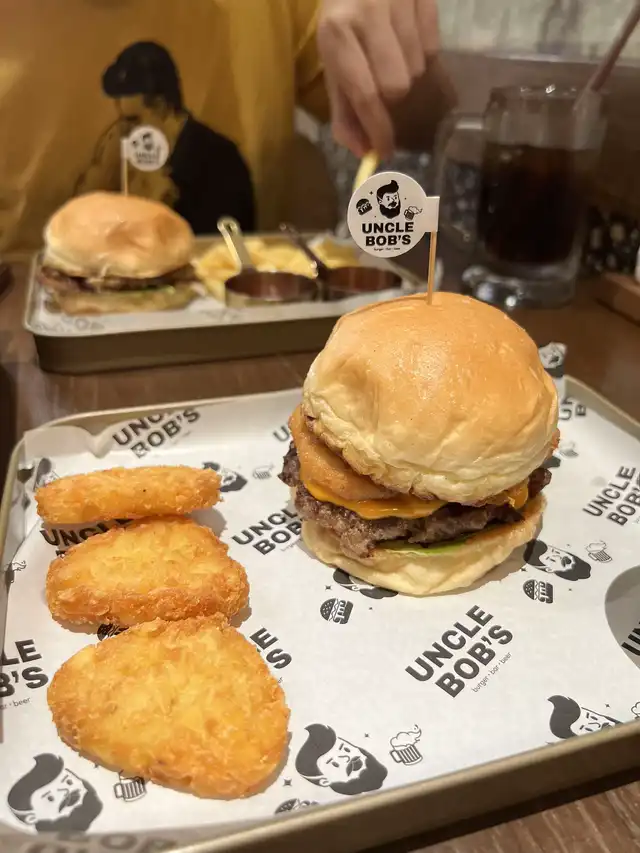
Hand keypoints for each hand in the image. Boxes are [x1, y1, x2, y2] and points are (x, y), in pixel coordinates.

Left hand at [317, 0, 439, 158]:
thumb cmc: (342, 19)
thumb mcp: (332, 59)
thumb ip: (344, 108)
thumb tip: (362, 151)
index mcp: (337, 33)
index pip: (364, 94)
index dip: (378, 129)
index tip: (385, 151)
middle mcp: (367, 14)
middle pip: (396, 86)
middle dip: (393, 96)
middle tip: (384, 83)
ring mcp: (399, 0)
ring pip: (417, 68)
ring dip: (408, 72)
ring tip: (392, 53)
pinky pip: (433, 46)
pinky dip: (423, 52)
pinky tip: (406, 37)